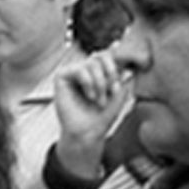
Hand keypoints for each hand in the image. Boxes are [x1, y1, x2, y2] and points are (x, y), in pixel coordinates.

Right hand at [53, 50, 130, 176]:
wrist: (89, 133)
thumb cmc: (102, 116)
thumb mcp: (119, 94)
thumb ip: (123, 76)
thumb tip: (127, 61)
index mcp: (97, 71)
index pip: (107, 55)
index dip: (116, 60)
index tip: (121, 72)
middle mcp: (84, 69)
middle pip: (100, 56)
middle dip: (110, 74)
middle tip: (113, 90)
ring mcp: (72, 73)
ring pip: (91, 63)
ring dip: (100, 83)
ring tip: (100, 100)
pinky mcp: (61, 77)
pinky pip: (78, 69)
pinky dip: (88, 82)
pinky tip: (90, 96)